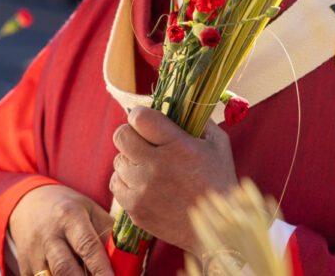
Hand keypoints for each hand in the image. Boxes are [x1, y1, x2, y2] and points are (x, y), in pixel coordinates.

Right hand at [8, 183, 113, 275]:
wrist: (29, 202)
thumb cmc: (67, 209)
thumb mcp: (90, 211)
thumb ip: (108, 234)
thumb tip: (128, 262)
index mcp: (68, 216)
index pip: (87, 246)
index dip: (102, 269)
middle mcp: (48, 235)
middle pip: (65, 268)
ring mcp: (33, 253)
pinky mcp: (24, 267)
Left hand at [109, 106, 237, 254]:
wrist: (216, 229)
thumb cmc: (219, 183)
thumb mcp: (218, 145)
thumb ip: (200, 121)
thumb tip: (182, 105)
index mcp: (177, 146)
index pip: (139, 117)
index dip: (140, 115)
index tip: (147, 120)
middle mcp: (156, 166)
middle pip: (120, 136)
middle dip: (130, 134)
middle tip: (143, 142)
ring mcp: (142, 188)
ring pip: (118, 160)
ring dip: (130, 160)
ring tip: (148, 167)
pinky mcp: (134, 208)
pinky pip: (116, 183)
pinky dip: (126, 180)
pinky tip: (143, 183)